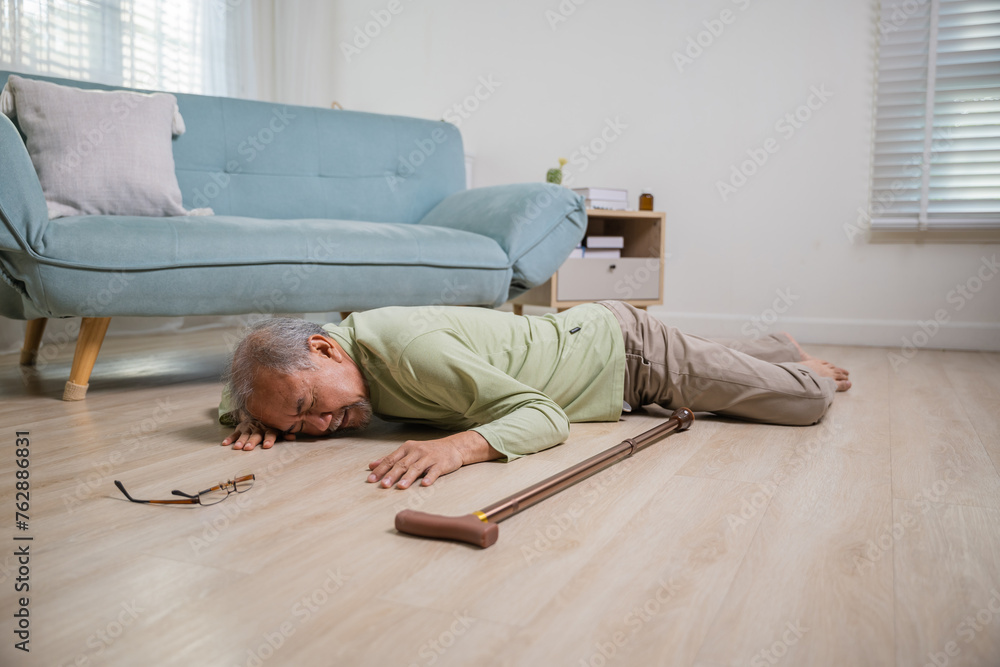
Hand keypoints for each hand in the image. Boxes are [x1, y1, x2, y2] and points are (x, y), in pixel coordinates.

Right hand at [221, 419, 294, 450]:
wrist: (261, 412)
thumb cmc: (272, 424)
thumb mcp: (279, 429)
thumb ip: (285, 434)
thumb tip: (293, 437)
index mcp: (269, 428)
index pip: (270, 434)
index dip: (269, 439)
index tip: (267, 446)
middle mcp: (258, 428)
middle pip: (255, 435)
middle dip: (252, 442)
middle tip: (248, 448)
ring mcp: (249, 427)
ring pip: (244, 434)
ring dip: (240, 441)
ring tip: (237, 447)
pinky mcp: (240, 428)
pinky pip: (234, 433)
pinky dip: (229, 438)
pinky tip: (225, 444)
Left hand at [367, 431, 498, 488]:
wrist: (453, 447)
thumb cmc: (428, 451)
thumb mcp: (408, 451)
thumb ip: (391, 458)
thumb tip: (372, 465)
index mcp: (407, 448)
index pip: (391, 459)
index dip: (380, 469)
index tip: (371, 480)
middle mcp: (417, 451)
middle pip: (402, 464)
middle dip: (391, 475)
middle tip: (383, 485)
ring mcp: (429, 457)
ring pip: (417, 468)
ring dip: (408, 477)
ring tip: (400, 486)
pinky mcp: (441, 464)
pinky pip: (435, 471)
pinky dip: (430, 477)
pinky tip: (425, 484)